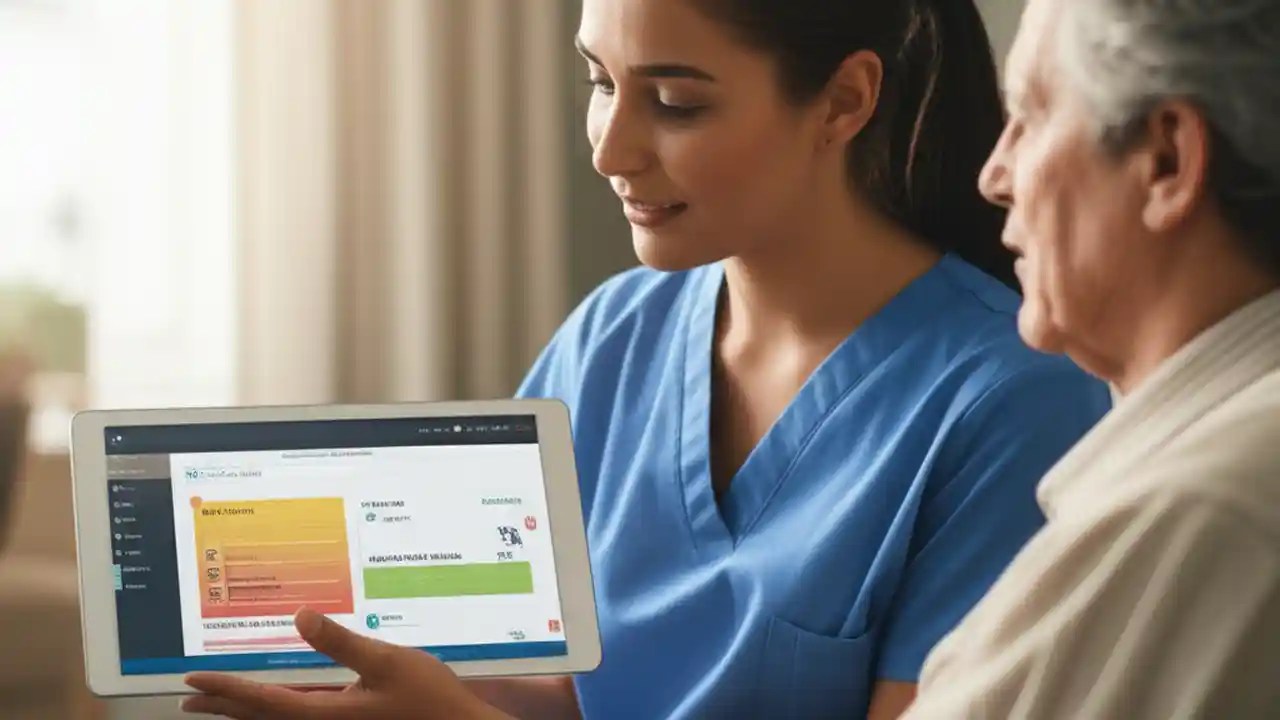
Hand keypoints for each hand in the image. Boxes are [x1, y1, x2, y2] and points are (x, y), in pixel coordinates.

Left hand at [182, 608, 511, 719]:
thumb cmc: (428, 698)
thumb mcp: (388, 661)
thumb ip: (341, 642)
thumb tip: (300, 617)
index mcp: (326, 713)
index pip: (261, 701)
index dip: (225, 689)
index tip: (192, 679)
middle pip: (260, 718)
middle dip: (223, 706)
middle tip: (187, 698)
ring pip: (278, 719)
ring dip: (244, 711)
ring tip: (216, 704)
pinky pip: (301, 715)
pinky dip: (277, 709)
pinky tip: (276, 702)